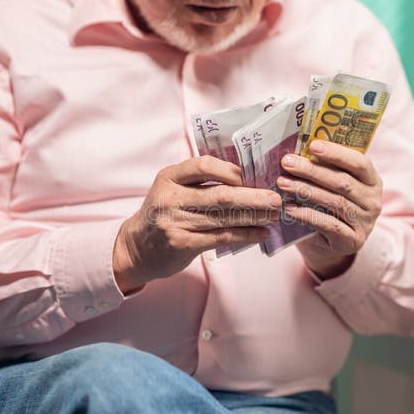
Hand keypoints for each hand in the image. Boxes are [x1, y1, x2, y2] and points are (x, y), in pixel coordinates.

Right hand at [113, 156, 281, 292]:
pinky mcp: (181, 244)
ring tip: (274, 215)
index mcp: (169, 177)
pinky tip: (261, 233)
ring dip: (254, 216)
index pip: (203, 166)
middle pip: (220, 195)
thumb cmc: (164, 214)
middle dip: (253, 196)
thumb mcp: (172, 189)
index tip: (254, 175)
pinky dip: (245, 235)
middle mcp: (169, 198)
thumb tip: (246, 176)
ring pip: (223, 218)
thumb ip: (199, 181)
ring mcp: (174, 222)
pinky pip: (220, 238)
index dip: (231, 170)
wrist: (136, 248)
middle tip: (276, 198)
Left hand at [276, 140, 381, 279]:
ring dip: (305, 190)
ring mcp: (365, 223)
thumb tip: (298, 150)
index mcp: (372, 181)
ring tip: (283, 183)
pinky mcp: (352, 240)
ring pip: (334, 202)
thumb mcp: (332, 188)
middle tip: (287, 163)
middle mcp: (373, 201)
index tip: (312, 146)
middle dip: (312, 170)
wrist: (331, 248)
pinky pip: (328, 224)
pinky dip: (306, 215)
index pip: (359, 163)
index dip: (337, 153)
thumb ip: (324, 170)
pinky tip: (289, 208)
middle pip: (342, 182)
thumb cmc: (328, 209)